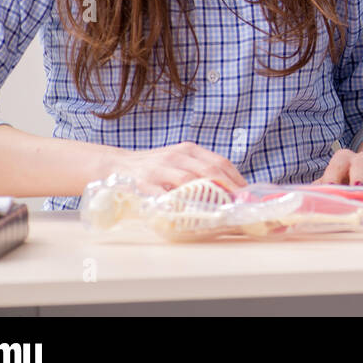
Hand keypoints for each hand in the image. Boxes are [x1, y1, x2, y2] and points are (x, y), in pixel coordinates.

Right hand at [98, 141, 246, 196]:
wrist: (115, 165)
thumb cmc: (153, 167)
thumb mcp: (178, 161)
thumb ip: (198, 171)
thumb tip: (227, 189)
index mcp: (188, 150)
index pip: (219, 161)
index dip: (235, 178)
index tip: (246, 192)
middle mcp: (177, 156)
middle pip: (209, 169)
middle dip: (228, 187)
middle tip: (238, 204)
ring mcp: (160, 168)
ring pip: (189, 180)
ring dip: (207, 195)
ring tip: (221, 208)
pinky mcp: (144, 183)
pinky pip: (164, 195)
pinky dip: (177, 203)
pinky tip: (188, 212)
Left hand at [317, 147, 362, 193]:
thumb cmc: (345, 181)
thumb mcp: (331, 183)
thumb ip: (319, 190)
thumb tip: (301, 200)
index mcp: (344, 159)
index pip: (338, 163)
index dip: (333, 175)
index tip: (330, 188)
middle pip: (361, 162)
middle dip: (358, 174)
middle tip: (357, 187)